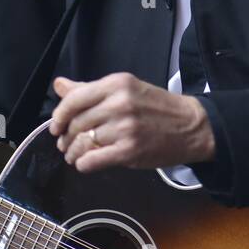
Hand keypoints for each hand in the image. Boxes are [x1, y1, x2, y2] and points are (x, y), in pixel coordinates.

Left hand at [48, 72, 215, 173]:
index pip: (74, 99)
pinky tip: (87, 163)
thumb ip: (90, 89)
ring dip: (73, 153)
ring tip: (75, 155)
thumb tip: (59, 85)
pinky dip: (84, 164)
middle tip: (67, 144)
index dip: (59, 115)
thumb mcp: (126, 89)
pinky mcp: (130, 151)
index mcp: (117, 84)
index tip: (56, 126)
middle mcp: (120, 103)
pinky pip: (92, 160)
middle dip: (66, 137)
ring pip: (82, 143)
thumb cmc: (158, 108)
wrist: (192, 126)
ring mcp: (125, 128)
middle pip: (76, 123)